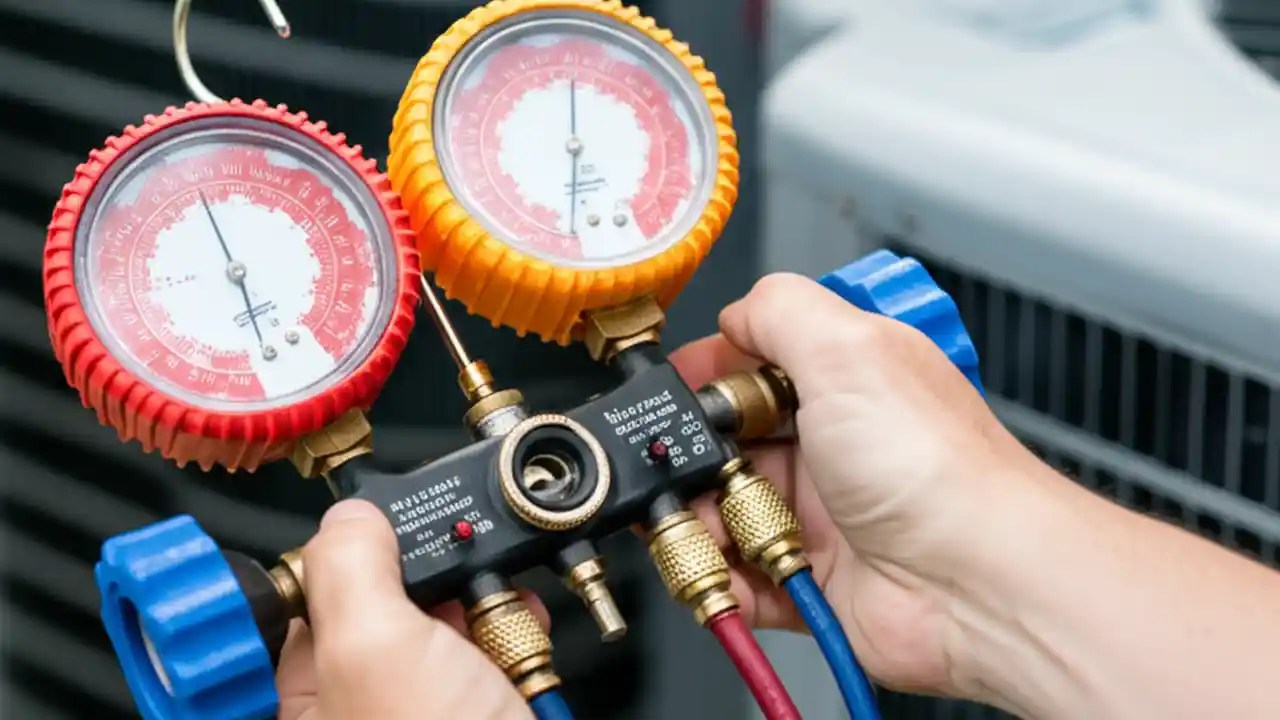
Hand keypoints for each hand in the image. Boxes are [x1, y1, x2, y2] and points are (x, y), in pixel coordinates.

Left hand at [276, 500, 543, 719]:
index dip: (337, 556)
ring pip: (436, 621)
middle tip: (440, 569)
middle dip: (421, 573)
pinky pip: (482, 647)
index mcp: (300, 705)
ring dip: (474, 594)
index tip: (371, 528)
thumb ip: (351, 571)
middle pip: (377, 603)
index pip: (299, 601)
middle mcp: (355, 710)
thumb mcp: (377, 653)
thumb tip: (349, 517)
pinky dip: (507, 624)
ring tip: (489, 597)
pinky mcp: (474, 708)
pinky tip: (518, 620)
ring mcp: (417, 711)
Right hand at [673, 273, 1050, 698]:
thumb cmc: (937, 471)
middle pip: (729, 443)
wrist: (976, 583)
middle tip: (685, 466)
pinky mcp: (815, 578)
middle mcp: (835, 444)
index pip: (755, 365)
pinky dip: (724, 578)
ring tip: (708, 524)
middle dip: (693, 457)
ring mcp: (824, 514)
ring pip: (726, 512)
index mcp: (847, 380)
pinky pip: (745, 578)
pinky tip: (723, 569)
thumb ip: (781, 311)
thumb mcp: (849, 350)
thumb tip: (735, 311)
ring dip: (700, 520)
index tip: (670, 392)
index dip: (708, 377)